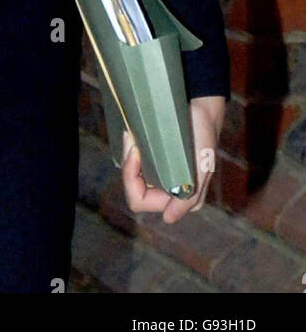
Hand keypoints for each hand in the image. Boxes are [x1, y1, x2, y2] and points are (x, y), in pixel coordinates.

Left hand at [121, 95, 225, 222]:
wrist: (203, 112)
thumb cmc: (204, 138)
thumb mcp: (202, 168)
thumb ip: (189, 197)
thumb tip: (168, 219)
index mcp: (179, 199)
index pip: (140, 200)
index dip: (132, 179)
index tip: (135, 153)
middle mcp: (168, 192)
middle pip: (133, 188)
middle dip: (128, 165)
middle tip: (131, 140)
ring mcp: (161, 177)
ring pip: (132, 174)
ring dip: (128, 154)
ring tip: (132, 135)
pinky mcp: (157, 162)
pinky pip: (136, 163)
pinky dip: (131, 149)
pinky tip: (134, 136)